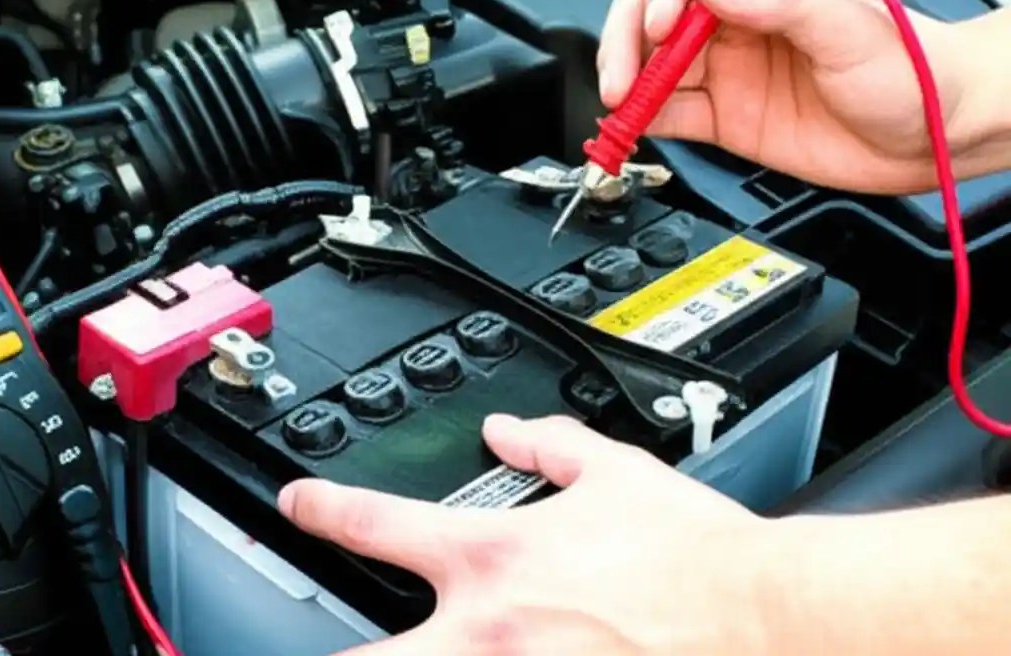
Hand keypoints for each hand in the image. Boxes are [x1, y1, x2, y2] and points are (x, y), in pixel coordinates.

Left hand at [277, 415, 778, 654]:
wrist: (765, 618)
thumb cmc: (695, 554)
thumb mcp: (617, 473)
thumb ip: (550, 446)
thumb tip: (509, 431)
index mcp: (491, 557)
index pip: (374, 523)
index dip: (320, 511)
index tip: (298, 507)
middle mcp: (485, 631)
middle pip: (362, 655)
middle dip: (326, 653)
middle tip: (301, 645)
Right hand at [598, 0, 992, 193]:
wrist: (931, 141)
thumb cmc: (912, 71)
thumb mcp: (852, 29)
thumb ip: (783, 2)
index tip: (665, 18)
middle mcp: (738, 17)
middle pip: (655, 7)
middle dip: (628, 34)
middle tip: (626, 69)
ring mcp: (726, 66)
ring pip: (651, 60)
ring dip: (627, 76)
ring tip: (622, 99)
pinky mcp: (723, 116)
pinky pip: (668, 112)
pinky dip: (641, 118)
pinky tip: (633, 123)